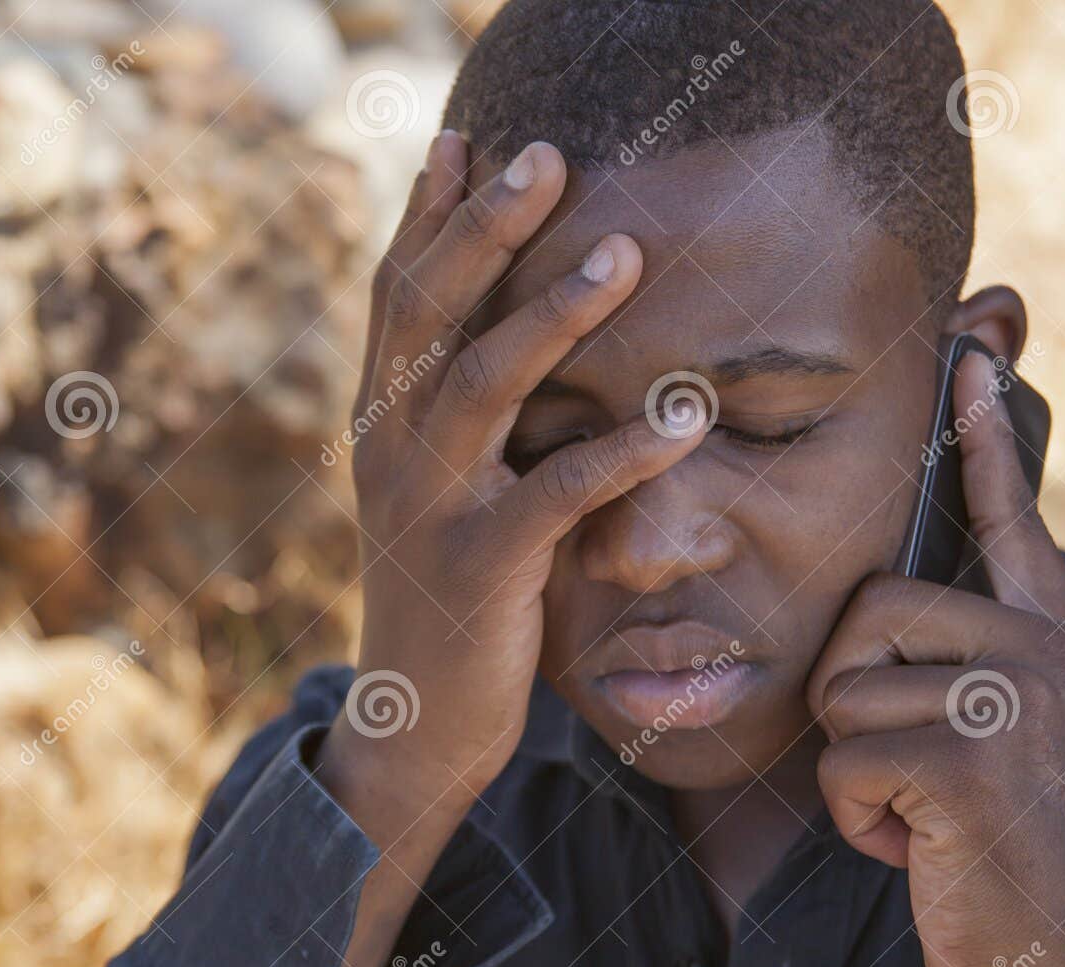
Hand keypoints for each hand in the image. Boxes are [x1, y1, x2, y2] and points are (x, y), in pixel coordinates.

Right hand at [323, 133, 706, 799]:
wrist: (411, 727)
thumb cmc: (444, 602)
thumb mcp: (433, 500)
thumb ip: (457, 425)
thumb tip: (505, 349)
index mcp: (382, 425)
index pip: (398, 300)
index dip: (426, 217)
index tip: (462, 140)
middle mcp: (393, 450)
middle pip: (432, 314)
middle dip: (486, 228)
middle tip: (547, 156)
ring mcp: (433, 506)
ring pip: (488, 384)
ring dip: (556, 313)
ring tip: (626, 254)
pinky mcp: (484, 567)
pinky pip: (557, 493)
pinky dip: (622, 453)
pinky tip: (681, 419)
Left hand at [806, 351, 1064, 966]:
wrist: (1044, 959)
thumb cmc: (993, 841)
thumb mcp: (998, 734)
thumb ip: (965, 659)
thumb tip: (884, 603)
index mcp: (1056, 637)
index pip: (1009, 521)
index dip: (981, 439)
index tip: (962, 355)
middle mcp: (1050, 653)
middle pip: (872, 608)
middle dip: (854, 694)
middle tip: (910, 762)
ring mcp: (1018, 704)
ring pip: (845, 686)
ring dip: (856, 765)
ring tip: (920, 806)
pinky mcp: (974, 762)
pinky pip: (844, 756)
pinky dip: (856, 815)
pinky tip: (914, 843)